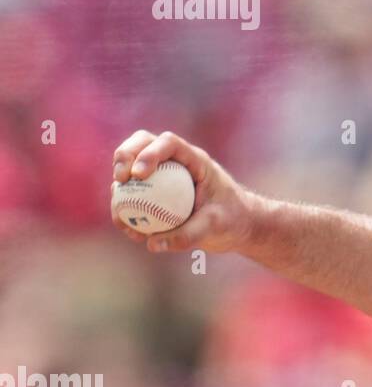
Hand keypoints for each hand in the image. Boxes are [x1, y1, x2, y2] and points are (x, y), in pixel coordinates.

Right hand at [111, 130, 258, 253]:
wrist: (238, 226)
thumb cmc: (233, 220)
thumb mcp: (216, 226)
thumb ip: (188, 234)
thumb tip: (152, 243)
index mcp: (195, 160)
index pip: (169, 143)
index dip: (149, 153)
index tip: (139, 174)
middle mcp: (176, 162)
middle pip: (142, 143)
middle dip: (124, 156)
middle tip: (121, 180)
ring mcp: (163, 175)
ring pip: (131, 168)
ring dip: (119, 187)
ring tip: (120, 216)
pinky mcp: (155, 192)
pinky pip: (132, 195)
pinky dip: (125, 209)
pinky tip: (129, 231)